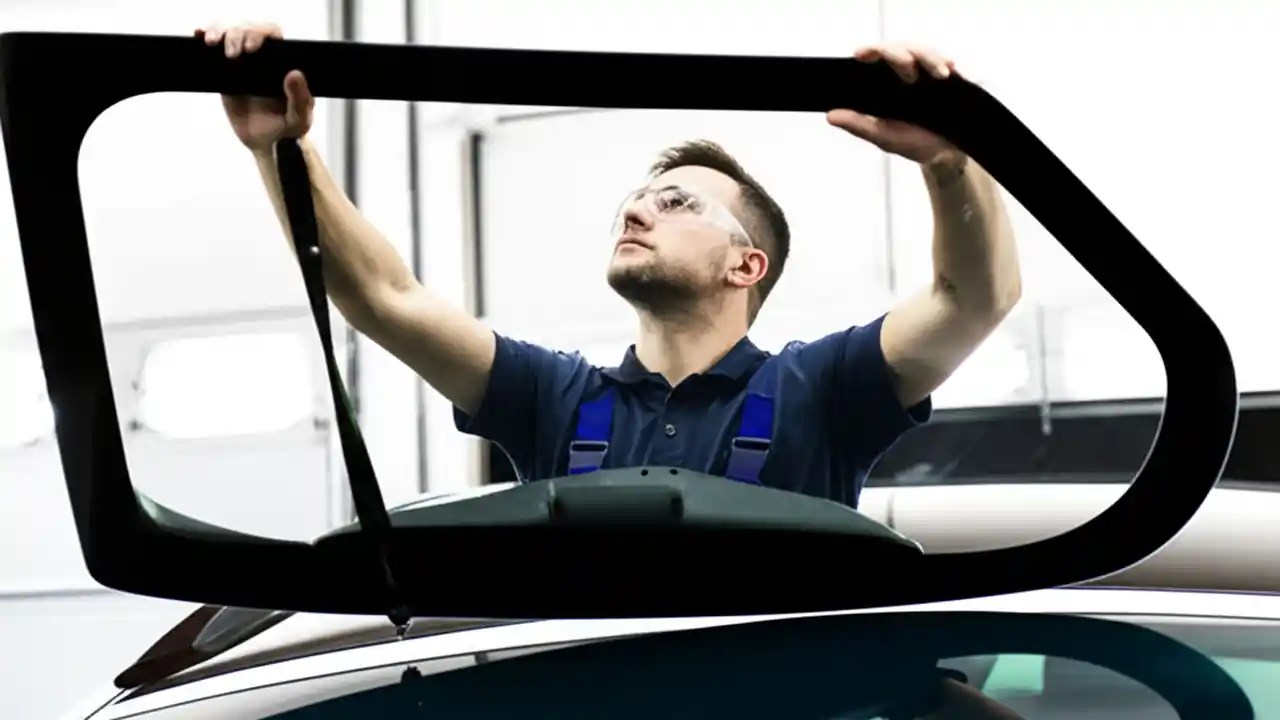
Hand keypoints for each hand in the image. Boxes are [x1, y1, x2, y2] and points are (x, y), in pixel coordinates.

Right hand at [195, 23, 313, 152]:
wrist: (267, 144)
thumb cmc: (288, 129)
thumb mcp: (299, 118)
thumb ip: (299, 99)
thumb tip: (294, 74)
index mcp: (282, 62)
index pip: (271, 34)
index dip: (259, 34)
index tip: (251, 49)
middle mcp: (262, 58)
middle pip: (246, 29)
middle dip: (237, 34)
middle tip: (233, 55)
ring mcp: (242, 64)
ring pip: (228, 34)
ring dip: (218, 31)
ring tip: (213, 44)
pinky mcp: (225, 74)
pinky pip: (213, 51)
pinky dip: (205, 37)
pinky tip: (200, 37)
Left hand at [827, 43, 964, 167]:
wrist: (946, 155)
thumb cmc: (912, 142)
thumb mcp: (883, 136)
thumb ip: (859, 125)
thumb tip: (830, 116)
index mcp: (885, 83)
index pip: (875, 57)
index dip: (869, 51)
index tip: (861, 55)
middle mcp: (904, 73)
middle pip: (899, 48)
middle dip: (901, 54)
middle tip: (909, 71)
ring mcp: (926, 73)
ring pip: (923, 51)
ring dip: (930, 58)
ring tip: (940, 74)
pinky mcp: (948, 76)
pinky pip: (945, 61)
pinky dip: (945, 63)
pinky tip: (949, 71)